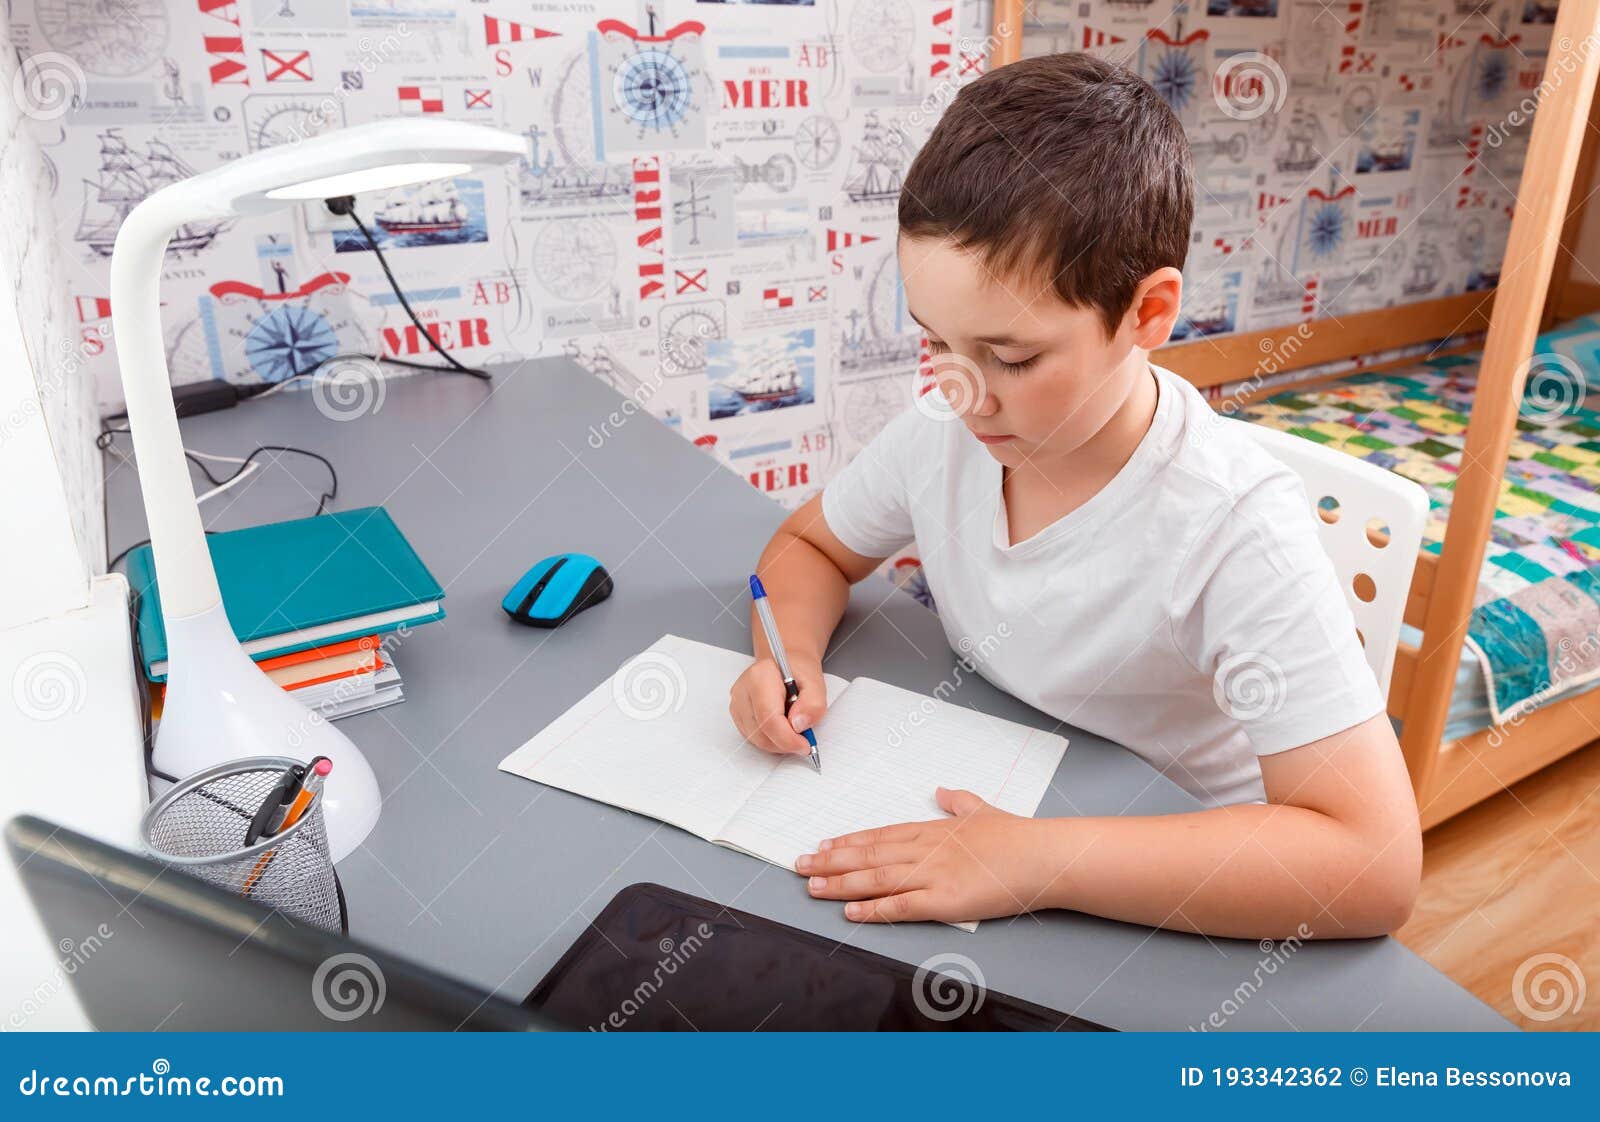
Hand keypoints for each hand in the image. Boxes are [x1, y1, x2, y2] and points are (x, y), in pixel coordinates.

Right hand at [728, 655, 826, 756]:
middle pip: (761, 733)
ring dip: (779, 743)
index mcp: (760, 677)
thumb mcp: (816, 683)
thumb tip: (799, 725)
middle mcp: (743, 690)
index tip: (805, 744)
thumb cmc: (798, 672)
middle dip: (785, 743)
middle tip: (804, 738)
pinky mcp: (737, 715)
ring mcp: (737, 704)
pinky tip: (782, 727)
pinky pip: (754, 738)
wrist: (786, 665)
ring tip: (793, 727)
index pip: (769, 718)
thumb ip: (813, 704)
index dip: (788, 738)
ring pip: (756, 739)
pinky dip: (771, 740)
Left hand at [794, 787, 1059, 923]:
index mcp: (931, 829)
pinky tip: (850, 911)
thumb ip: (958, 801)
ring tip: (812, 885)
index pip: (879, 835)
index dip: (847, 841)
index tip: (822, 844)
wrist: (1041, 856)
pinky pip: (900, 906)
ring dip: (840, 883)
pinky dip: (873, 909)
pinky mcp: (944, 900)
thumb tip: (942, 790)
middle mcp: (924, 849)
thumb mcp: (983, 809)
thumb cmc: (1017, 836)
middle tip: (799, 864)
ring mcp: (932, 874)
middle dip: (830, 860)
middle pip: (867, 855)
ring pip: (875, 878)